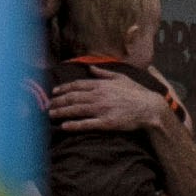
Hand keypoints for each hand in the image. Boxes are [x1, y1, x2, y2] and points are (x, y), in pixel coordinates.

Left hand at [48, 68, 171, 134]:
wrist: (148, 107)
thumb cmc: (135, 92)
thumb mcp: (120, 77)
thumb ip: (104, 72)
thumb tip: (91, 68)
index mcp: (101, 84)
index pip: (77, 85)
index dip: (64, 88)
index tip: (53, 92)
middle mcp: (98, 95)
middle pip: (73, 97)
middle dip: (58, 101)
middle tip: (47, 105)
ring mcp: (101, 109)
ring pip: (77, 110)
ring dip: (61, 112)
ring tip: (50, 114)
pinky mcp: (105, 123)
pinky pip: (86, 124)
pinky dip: (74, 125)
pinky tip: (64, 126)